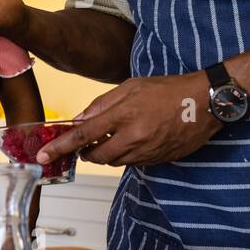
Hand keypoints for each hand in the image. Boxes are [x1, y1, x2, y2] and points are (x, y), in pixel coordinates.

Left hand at [36, 72, 223, 167]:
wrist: (205, 102)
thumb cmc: (168, 89)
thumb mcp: (131, 86)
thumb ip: (102, 104)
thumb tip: (80, 119)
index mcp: (124, 114)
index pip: (83, 135)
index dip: (60, 147)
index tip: (44, 156)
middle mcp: (134, 137)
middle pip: (96, 155)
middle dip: (85, 152)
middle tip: (85, 143)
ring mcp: (147, 152)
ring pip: (114, 162)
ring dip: (105, 153)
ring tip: (113, 136)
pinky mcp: (158, 160)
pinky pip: (132, 163)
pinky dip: (125, 154)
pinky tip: (132, 140)